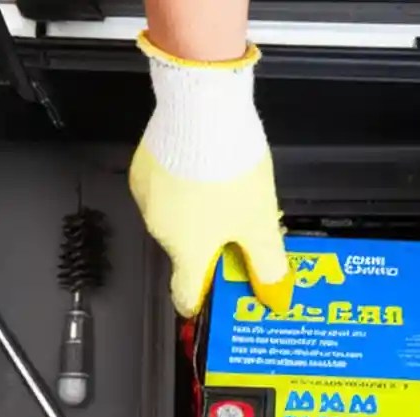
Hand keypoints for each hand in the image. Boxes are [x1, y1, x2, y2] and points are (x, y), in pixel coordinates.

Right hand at [129, 31, 292, 317]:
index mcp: (187, 251)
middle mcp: (160, 230)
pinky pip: (166, 185)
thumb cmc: (230, 171)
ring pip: (177, 215)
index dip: (200, 301)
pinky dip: (185, 182)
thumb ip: (267, 263)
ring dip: (200, 210)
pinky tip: (207, 165)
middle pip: (188, 249)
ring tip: (229, 188)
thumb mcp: (260, 222)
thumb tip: (275, 297)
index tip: (212, 300)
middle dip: (213, 242)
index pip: (185, 294)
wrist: (202, 111)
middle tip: (241, 226)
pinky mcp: (144, 166)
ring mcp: (148, 197)